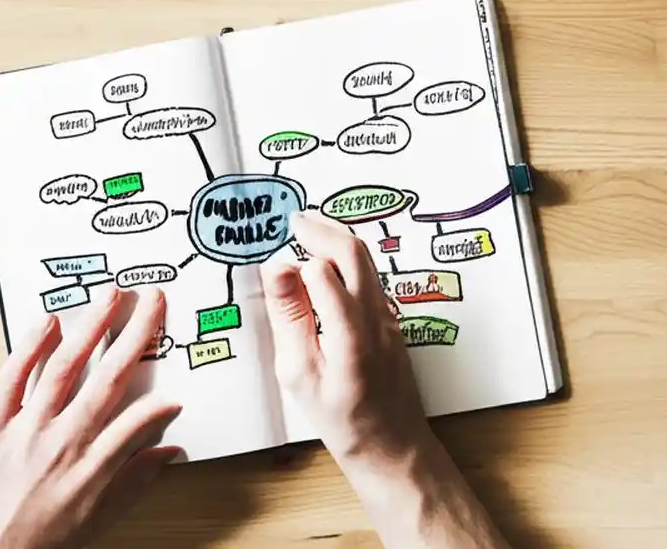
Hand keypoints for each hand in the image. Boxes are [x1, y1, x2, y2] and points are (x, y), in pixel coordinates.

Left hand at [0, 288, 182, 548]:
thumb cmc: (46, 539)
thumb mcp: (100, 518)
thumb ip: (136, 480)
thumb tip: (170, 451)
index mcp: (92, 467)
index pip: (135, 421)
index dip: (158, 403)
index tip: (174, 389)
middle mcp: (62, 442)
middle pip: (107, 378)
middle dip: (134, 335)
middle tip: (152, 302)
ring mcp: (26, 429)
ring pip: (63, 367)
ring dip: (89, 327)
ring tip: (109, 296)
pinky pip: (12, 378)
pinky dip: (29, 347)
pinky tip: (48, 322)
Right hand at [264, 212, 509, 548]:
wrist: (392, 445)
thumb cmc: (343, 420)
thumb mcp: (300, 374)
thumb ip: (289, 317)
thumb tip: (277, 269)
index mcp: (351, 335)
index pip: (324, 273)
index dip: (296, 261)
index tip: (273, 263)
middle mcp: (377, 318)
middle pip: (354, 252)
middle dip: (322, 229)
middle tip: (292, 221)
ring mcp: (390, 317)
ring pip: (368, 261)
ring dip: (338, 240)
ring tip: (307, 231)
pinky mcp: (392, 320)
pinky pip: (372, 277)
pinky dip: (349, 260)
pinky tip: (328, 264)